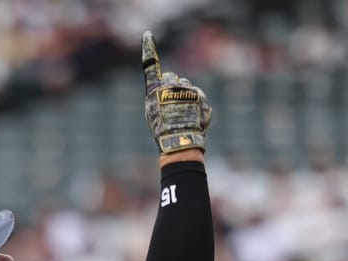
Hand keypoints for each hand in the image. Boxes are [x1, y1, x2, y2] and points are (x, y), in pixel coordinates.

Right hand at [142, 31, 211, 155]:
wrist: (179, 139)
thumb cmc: (161, 128)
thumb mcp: (152, 110)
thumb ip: (159, 94)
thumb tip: (172, 85)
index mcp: (155, 88)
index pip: (150, 65)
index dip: (149, 49)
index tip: (148, 35)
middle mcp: (171, 84)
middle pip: (172, 78)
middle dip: (172, 86)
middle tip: (171, 104)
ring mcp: (186, 88)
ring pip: (186, 86)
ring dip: (184, 95)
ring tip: (182, 114)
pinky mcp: (199, 95)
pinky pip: (197, 96)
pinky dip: (195, 104)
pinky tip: (191, 117)